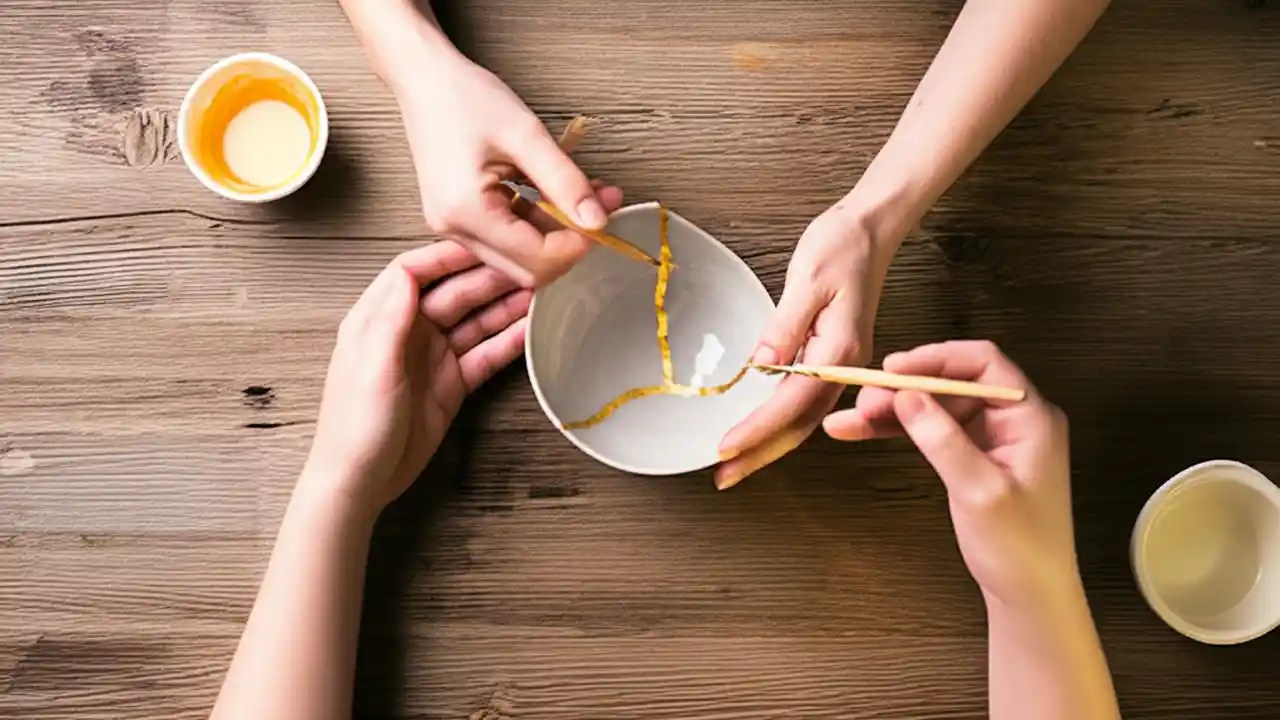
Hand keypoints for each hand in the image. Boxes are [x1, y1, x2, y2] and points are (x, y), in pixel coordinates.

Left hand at [302, 242, 534, 515]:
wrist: (362, 480)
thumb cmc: (356, 425)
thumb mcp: (371, 366)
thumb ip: (392, 317)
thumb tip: (410, 271)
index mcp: (379, 319)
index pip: (414, 271)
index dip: (448, 255)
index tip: (483, 242)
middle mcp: (408, 332)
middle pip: (453, 293)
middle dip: (489, 278)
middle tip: (528, 266)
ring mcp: (433, 357)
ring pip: (475, 321)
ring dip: (505, 307)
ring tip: (540, 292)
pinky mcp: (452, 384)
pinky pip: (485, 355)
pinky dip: (508, 343)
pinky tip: (532, 330)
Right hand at [397, 56, 619, 286]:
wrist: (425, 79)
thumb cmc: (464, 97)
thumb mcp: (526, 135)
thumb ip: (564, 181)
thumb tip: (597, 221)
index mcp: (466, 211)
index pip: (535, 258)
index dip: (576, 245)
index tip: (603, 218)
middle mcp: (454, 228)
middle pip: (526, 269)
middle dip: (570, 244)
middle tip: (601, 208)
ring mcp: (453, 226)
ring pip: (519, 257)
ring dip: (557, 234)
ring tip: (588, 195)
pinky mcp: (460, 218)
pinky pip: (507, 237)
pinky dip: (538, 223)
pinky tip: (558, 196)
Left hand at [716, 205, 886, 489]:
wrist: (869, 230)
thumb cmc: (841, 247)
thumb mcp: (807, 280)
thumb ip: (785, 325)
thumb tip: (762, 364)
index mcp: (840, 350)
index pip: (792, 402)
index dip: (759, 430)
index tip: (726, 448)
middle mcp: (845, 365)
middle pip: (800, 425)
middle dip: (762, 455)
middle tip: (725, 477)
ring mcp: (840, 364)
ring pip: (802, 419)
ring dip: (769, 445)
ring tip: (735, 465)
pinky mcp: (830, 357)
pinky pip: (803, 401)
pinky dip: (779, 422)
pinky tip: (760, 432)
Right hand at [823, 341, 1079, 604]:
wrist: (1030, 595)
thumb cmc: (1019, 547)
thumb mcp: (979, 490)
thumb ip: (942, 439)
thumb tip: (907, 395)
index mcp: (1031, 418)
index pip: (984, 364)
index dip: (937, 359)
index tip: (895, 368)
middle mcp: (1013, 420)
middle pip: (952, 385)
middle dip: (905, 389)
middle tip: (864, 399)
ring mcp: (992, 439)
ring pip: (936, 408)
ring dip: (894, 411)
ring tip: (851, 418)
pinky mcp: (973, 457)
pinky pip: (932, 432)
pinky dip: (900, 431)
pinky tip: (863, 431)